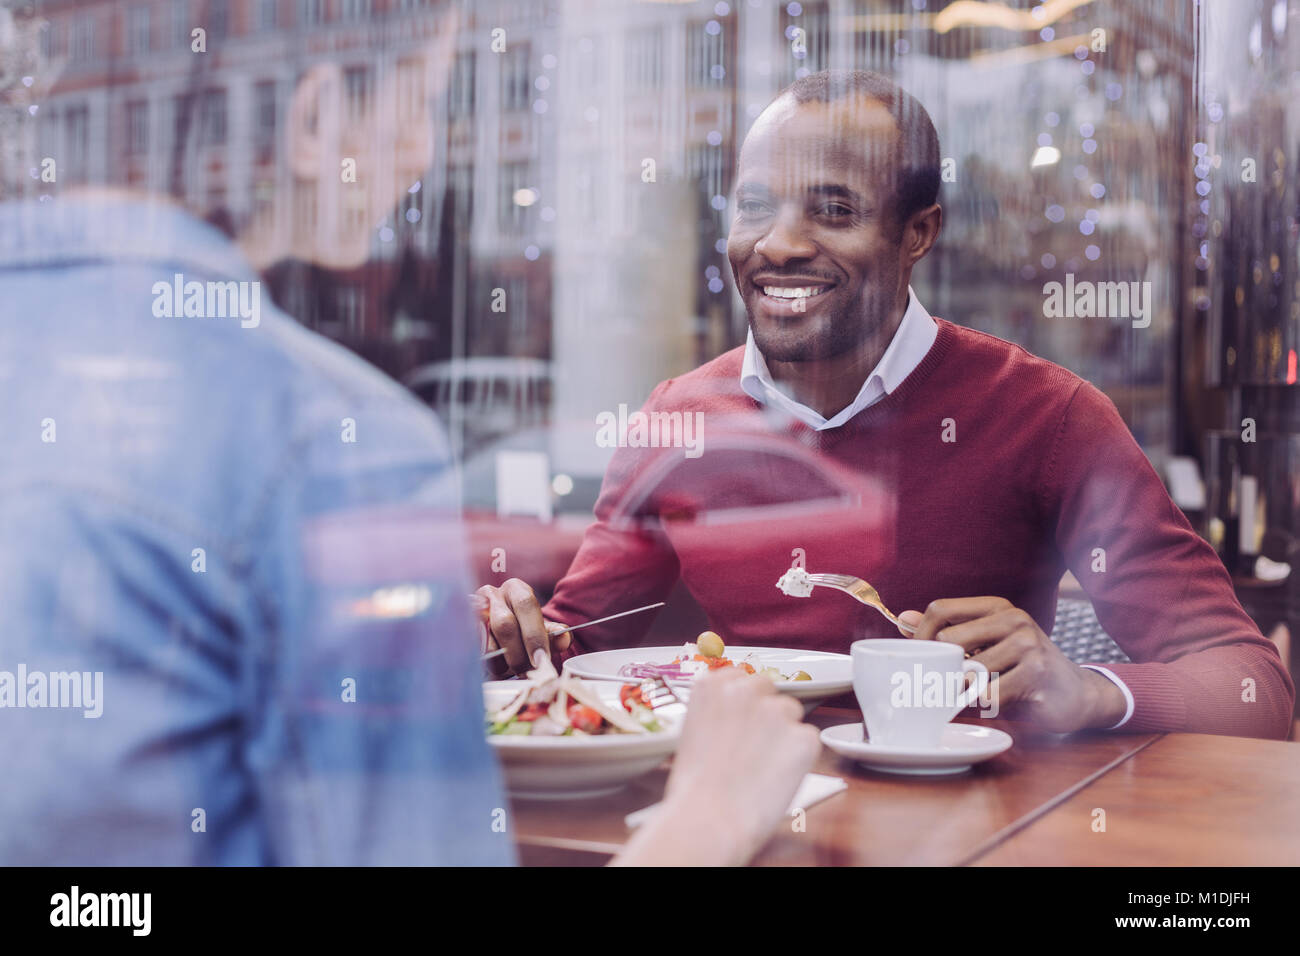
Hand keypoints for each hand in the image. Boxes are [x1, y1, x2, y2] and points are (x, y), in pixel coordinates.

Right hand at [471, 579, 570, 677]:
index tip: (541, 660)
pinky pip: (472, 651)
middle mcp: (492, 594)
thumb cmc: (520, 631)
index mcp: (516, 590)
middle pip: (505, 624)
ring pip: (487, 641)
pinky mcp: (457, 627)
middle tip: (526, 672)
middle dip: (518, 654)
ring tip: (509, 669)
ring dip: (500, 662)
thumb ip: (553, 635)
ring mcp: (470, 610)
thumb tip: (565, 638)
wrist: (492, 632)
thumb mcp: (539, 632)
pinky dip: (485, 664)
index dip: (534, 634)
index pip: (526, 604)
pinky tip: (492, 667)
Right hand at [613, 668, 820, 866]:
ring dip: (783, 733)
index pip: (739, 677)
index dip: (742, 703)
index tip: (740, 722)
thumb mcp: (693, 735)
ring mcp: (777, 711)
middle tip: (755, 747)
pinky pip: (808, 740)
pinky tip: (777, 779)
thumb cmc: (693, 790)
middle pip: (768, 690)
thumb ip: (716, 715)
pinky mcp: (804, 737)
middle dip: (765, 714)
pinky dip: (800, 758)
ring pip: (791, 712)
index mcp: (712, 685)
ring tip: (764, 768)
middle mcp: (745, 689)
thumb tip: (736, 718)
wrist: (708, 820)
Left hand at [897, 597, 1126, 733]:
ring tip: (982, 693)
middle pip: (949, 640)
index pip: (940, 610)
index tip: (920, 659)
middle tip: (947, 685)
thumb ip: (947, 632)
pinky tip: (1002, 702)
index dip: (921, 636)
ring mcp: (1028, 645)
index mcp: (997, 607)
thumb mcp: (987, 644)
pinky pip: (989, 695)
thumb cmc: (1023, 669)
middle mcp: (1014, 619)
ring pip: (968, 672)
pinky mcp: (1037, 675)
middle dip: (942, 669)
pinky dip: (986, 705)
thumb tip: (901, 618)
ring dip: (966, 691)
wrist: (1076, 694)